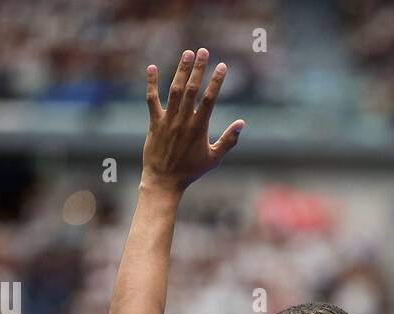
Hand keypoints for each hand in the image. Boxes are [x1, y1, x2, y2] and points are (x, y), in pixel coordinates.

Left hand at [141, 49, 244, 193]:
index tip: (222, 66)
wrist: (164, 181)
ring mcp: (168, 120)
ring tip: (186, 54)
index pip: (209, 99)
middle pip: (192, 89)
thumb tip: (242, 123)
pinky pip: (152, 99)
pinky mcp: (155, 122)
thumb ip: (228, 140)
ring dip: (180, 70)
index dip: (216, 81)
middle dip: (198, 68)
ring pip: (175, 90)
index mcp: (199, 128)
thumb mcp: (214, 159)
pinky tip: (152, 68)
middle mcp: (183, 121)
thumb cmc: (191, 171)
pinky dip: (152, 83)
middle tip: (203, 51)